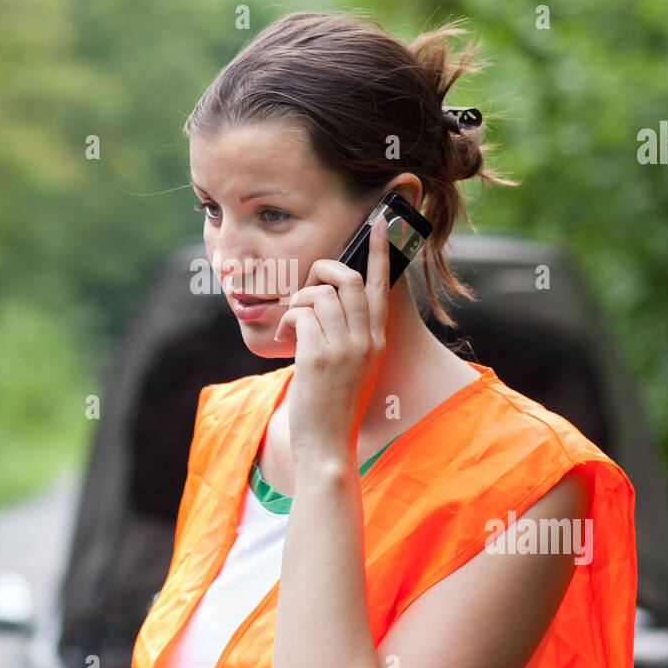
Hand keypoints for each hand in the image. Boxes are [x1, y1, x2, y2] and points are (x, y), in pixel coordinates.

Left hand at [272, 213, 389, 465]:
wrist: (327, 445)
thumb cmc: (334, 405)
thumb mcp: (353, 366)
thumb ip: (349, 334)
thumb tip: (324, 303)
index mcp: (377, 339)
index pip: (381, 284)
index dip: (380, 250)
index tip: (379, 222)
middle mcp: (366, 339)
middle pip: (346, 278)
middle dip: (321, 270)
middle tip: (308, 285)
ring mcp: (345, 347)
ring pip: (319, 294)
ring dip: (298, 301)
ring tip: (293, 322)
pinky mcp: (319, 356)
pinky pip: (300, 315)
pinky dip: (288, 320)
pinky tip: (286, 336)